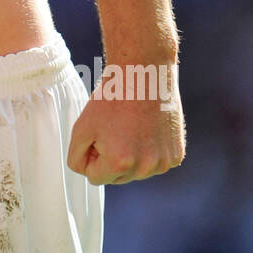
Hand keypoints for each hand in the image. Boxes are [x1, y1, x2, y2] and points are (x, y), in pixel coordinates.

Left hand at [67, 66, 184, 184]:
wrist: (144, 74)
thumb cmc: (111, 98)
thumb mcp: (81, 128)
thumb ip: (76, 158)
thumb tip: (88, 173)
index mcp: (119, 164)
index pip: (94, 177)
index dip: (92, 154)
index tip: (99, 134)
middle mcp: (144, 169)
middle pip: (117, 177)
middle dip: (111, 157)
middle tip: (116, 129)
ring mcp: (163, 163)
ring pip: (136, 171)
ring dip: (131, 155)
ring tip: (132, 127)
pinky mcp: (176, 155)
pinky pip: (154, 163)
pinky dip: (149, 150)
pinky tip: (148, 129)